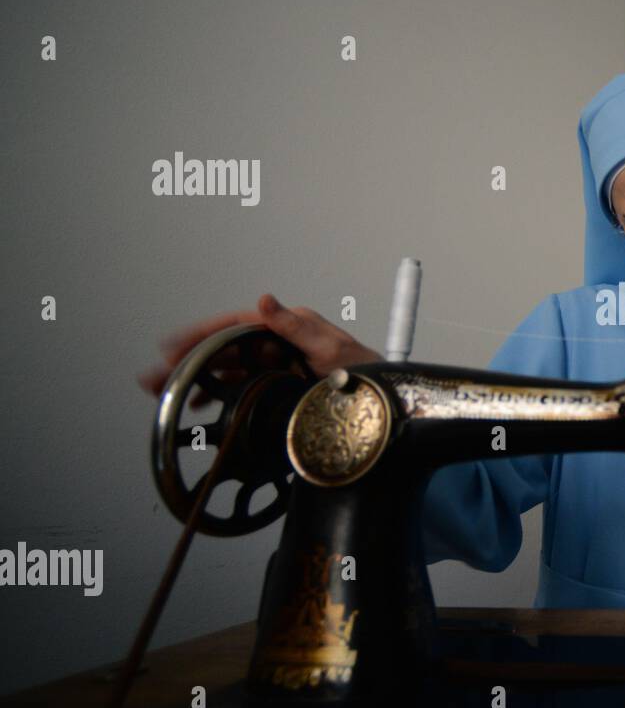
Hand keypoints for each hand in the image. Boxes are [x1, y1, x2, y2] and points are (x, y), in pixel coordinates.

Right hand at [138, 293, 382, 403]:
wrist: (387, 402)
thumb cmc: (367, 372)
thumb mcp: (333, 347)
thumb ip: (297, 325)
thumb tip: (266, 300)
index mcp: (288, 326)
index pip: (235, 325)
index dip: (202, 334)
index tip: (172, 344)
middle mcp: (279, 342)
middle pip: (225, 348)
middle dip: (188, 360)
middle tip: (154, 375)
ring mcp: (278, 365)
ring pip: (227, 369)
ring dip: (196, 379)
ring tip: (164, 393)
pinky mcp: (280, 386)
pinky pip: (241, 387)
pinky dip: (218, 395)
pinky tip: (198, 406)